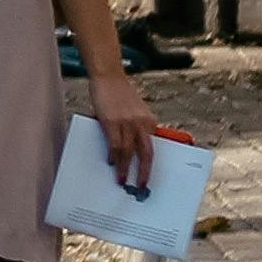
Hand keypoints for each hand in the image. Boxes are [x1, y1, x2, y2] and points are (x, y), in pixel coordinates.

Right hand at [90, 70, 160, 190]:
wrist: (108, 75)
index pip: (153, 148)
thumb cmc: (119, 93)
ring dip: (125, 169)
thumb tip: (132, 150)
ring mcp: (127, 122)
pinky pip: (114, 144)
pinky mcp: (112, 121)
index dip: (151, 165)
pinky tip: (111, 162)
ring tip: (122, 180)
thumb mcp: (134, 111)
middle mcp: (142, 123)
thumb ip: (136, 128)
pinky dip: (113, 156)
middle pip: (146, 153)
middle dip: (144, 172)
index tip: (149, 177)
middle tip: (142, 186)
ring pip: (128, 152)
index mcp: (150, 121)